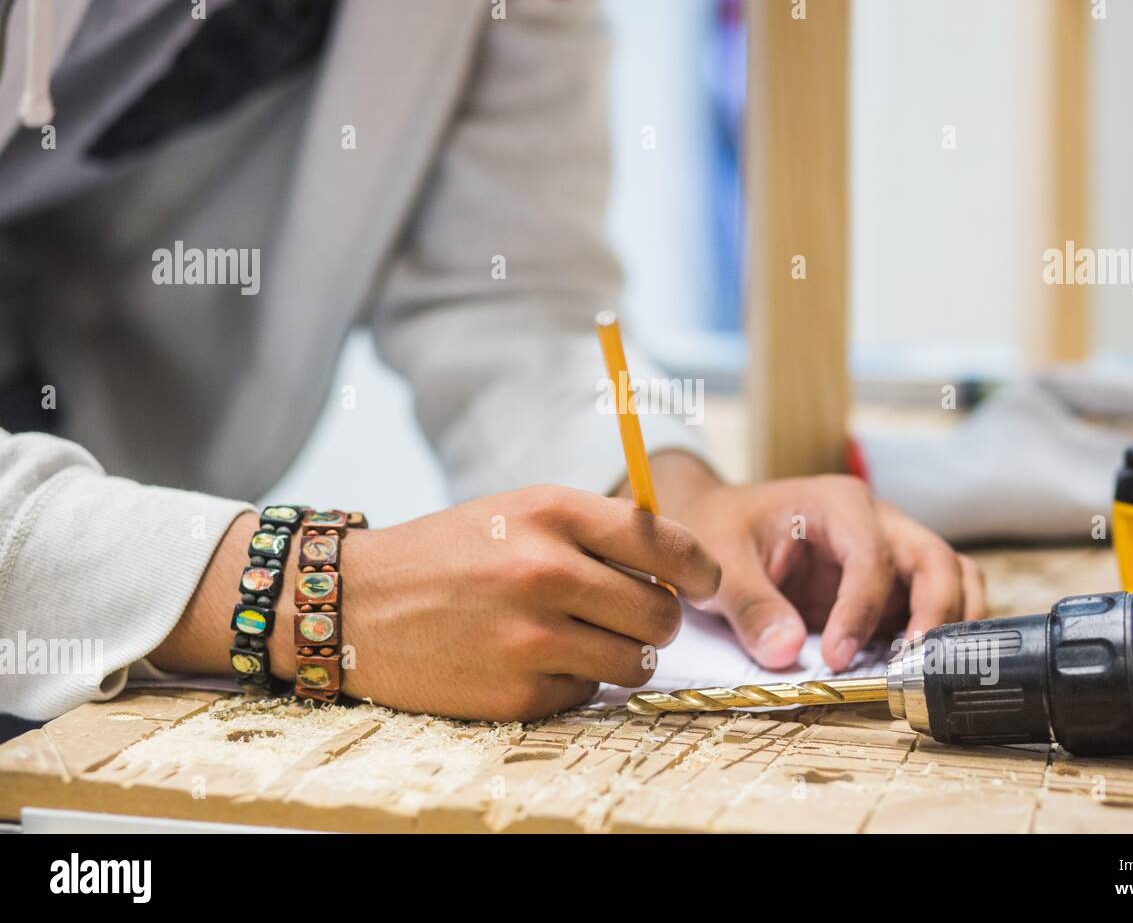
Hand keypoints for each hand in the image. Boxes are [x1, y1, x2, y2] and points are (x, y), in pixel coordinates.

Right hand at [153, 486, 720, 720]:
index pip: (667, 544)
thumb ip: (599, 528)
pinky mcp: (514, 692)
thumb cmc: (449, 552)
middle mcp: (545, 571)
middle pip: (662, 614)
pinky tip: (536, 662)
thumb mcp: (520, 509)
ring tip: (586, 640)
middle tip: (636, 617)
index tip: (706, 583)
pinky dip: (575, 684)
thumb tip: (682, 568)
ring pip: (634, 663)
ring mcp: (529, 637)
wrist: (354, 604)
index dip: (701, 570)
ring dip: (623, 657)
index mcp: (552, 512)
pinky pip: (586, 697)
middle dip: (660, 620)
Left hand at [646, 452, 986, 671]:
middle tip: (913, 667)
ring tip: (924, 670)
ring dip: (950, 624)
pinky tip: (912, 667)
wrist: (719, 522)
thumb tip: (784, 653)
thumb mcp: (720, 562)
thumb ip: (750, 605)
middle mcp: (878, 522)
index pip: (873, 556)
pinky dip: (938, 633)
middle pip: (936, 561)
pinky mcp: (892, 586)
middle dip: (936, 614)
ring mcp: (892, 552)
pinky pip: (934, 604)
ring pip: (952, 578)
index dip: (861, 610)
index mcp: (838, 504)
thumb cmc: (721, 529)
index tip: (837, 658)